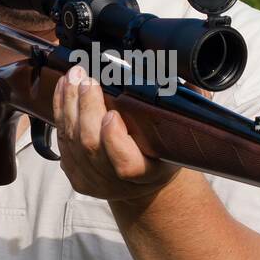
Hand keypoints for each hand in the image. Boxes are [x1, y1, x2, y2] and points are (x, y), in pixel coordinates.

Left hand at [52, 65, 181, 203]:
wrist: (143, 184)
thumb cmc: (162, 154)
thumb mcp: (178, 138)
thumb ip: (184, 111)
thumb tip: (199, 82)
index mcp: (145, 174)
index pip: (125, 163)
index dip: (114, 139)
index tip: (112, 113)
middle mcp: (115, 182)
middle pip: (91, 145)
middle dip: (86, 108)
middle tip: (86, 78)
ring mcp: (92, 181)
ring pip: (72, 141)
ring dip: (69, 104)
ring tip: (73, 76)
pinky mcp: (75, 176)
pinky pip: (61, 141)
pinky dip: (60, 112)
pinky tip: (63, 89)